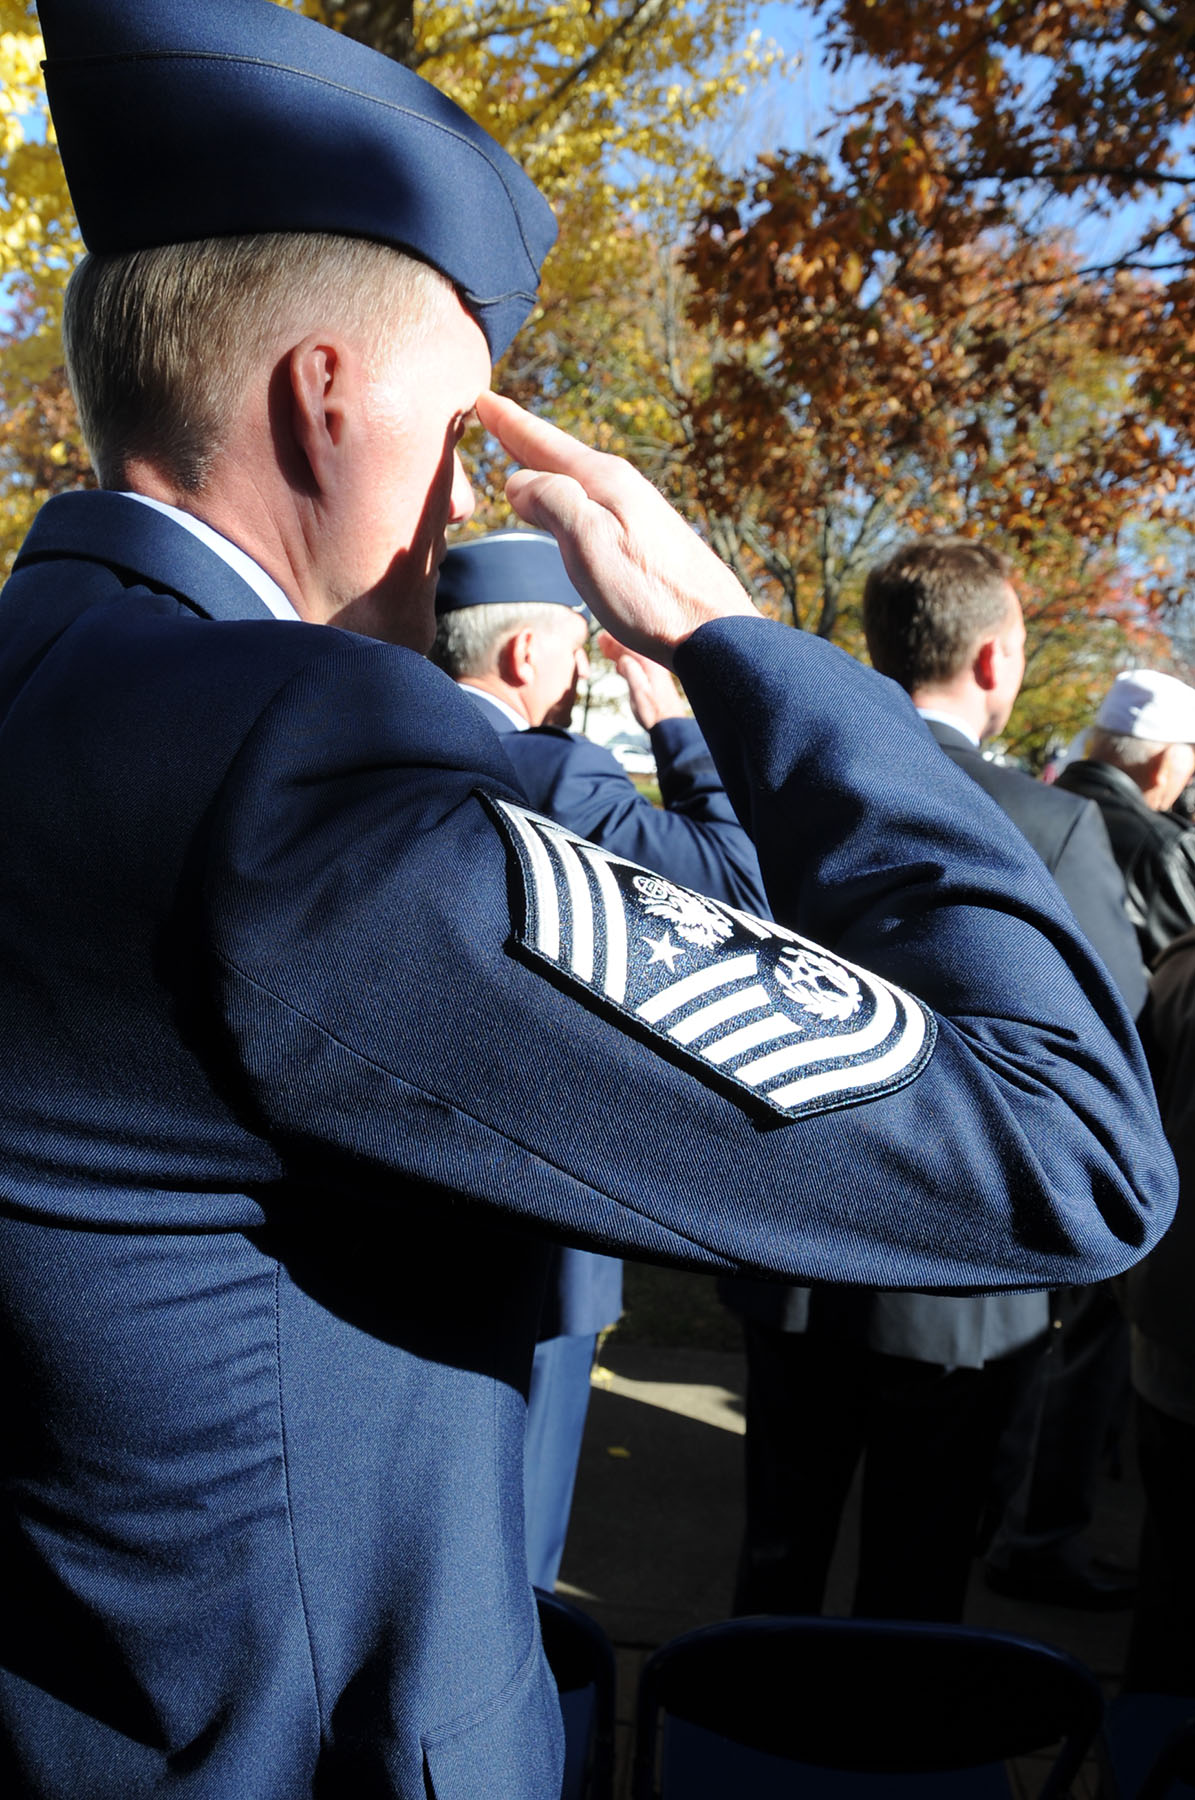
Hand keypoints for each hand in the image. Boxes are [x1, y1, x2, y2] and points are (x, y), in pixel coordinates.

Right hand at [475, 391, 755, 666]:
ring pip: (579, 482)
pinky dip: (569, 499)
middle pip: (561, 458)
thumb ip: (551, 501)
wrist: (713, 632)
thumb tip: (519, 482)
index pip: (544, 444)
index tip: (482, 398)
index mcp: (605, 481)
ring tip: (525, 461)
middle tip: (497, 417)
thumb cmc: (648, 593)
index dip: (510, 423)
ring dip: (547, 469)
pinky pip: (594, 507)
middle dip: (526, 439)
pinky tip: (570, 509)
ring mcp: (639, 515)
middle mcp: (624, 489)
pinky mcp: (648, 543)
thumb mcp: (588, 541)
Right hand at [595, 630, 683, 730]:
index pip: (628, 647)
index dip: (613, 642)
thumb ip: (630, 672)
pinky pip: (638, 665)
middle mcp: (654, 665)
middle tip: (601, 639)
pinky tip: (620, 666)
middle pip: (632, 649)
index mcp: (649, 665)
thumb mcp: (639, 692)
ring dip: (620, 653)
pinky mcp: (655, 680)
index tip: (601, 637)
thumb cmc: (654, 712)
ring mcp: (656, 672)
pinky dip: (627, 663)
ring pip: (634, 657)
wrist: (670, 725)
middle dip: (615, 644)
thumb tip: (622, 658)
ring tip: (607, 650)